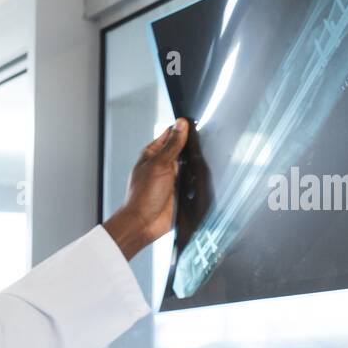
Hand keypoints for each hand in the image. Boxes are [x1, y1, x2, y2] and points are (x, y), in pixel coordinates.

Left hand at [104, 117, 189, 260]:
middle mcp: (162, 165)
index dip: (182, 129)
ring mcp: (172, 178)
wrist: (144, 223)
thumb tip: (181, 124)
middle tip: (202, 143)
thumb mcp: (159, 165)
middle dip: (192, 147)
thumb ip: (172, 145)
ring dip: (195, 164)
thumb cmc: (143, 196)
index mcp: (152, 154)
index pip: (170, 135)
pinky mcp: (180, 190)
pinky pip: (192, 180)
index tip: (195, 123)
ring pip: (189, 164)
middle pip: (182, 149)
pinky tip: (203, 176)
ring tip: (203, 160)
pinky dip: (197, 178)